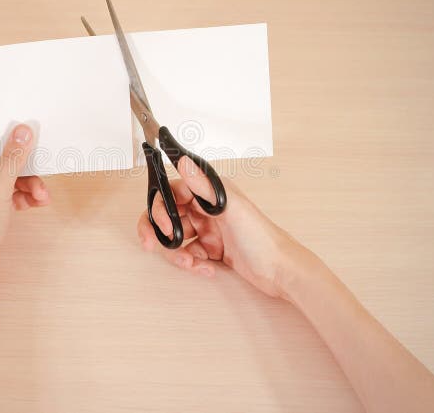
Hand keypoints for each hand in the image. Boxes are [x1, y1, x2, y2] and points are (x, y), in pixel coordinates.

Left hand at [0, 124, 48, 299]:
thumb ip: (13, 158)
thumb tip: (23, 131)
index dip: (13, 139)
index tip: (36, 135)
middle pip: (3, 160)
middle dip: (26, 168)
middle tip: (44, 170)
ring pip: (11, 178)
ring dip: (29, 185)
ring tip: (42, 197)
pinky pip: (12, 194)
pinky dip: (25, 197)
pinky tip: (36, 203)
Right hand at [137, 156, 304, 297]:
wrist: (281, 271)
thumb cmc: (263, 238)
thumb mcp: (232, 208)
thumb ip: (204, 186)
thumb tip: (184, 161)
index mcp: (211, 193)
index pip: (173, 193)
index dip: (161, 208)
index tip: (163, 225)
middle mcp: (207, 208)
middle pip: (169, 215)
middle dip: (159, 232)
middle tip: (152, 245)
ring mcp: (209, 230)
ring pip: (176, 238)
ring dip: (177, 253)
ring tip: (191, 263)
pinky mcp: (212, 249)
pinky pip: (189, 254)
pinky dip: (192, 263)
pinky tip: (207, 268)